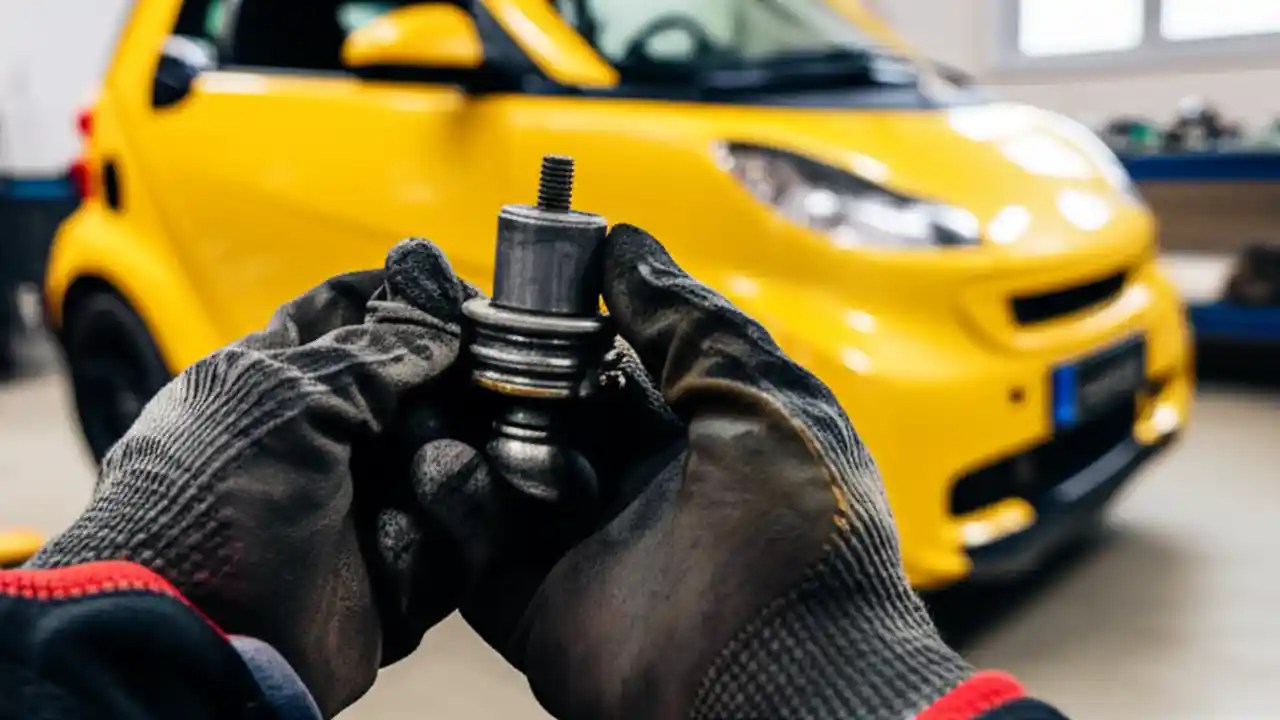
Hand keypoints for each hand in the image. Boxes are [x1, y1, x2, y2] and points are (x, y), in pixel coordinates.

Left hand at [31, 240, 483, 716]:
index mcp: (276, 381)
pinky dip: (445, 538)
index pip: (346, 311)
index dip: (401, 295)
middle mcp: (322, 439)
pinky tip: (410, 537)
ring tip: (430, 478)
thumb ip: (372, 351)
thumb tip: (439, 324)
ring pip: (448, 462)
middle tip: (484, 381)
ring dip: (449, 470)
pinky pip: (455, 542)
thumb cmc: (211, 503)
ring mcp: (359, 505)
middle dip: (453, 388)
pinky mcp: (394, 572)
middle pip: (419, 389)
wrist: (201, 638)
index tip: (458, 294)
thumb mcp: (284, 397)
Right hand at [416, 225, 970, 718]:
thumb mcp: (760, 390)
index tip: (500, 275)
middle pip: (535, 410)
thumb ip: (684, 318)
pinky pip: (469, 550)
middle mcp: (629, 483)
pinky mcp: (533, 608)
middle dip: (490, 367)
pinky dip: (449, 507)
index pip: (598, 358)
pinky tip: (443, 463)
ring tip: (432, 387)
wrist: (790, 674)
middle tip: (441, 322)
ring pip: (492, 472)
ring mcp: (579, 545)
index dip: (551, 316)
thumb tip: (624, 244)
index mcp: (689, 429)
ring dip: (461, 430)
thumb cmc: (803, 527)